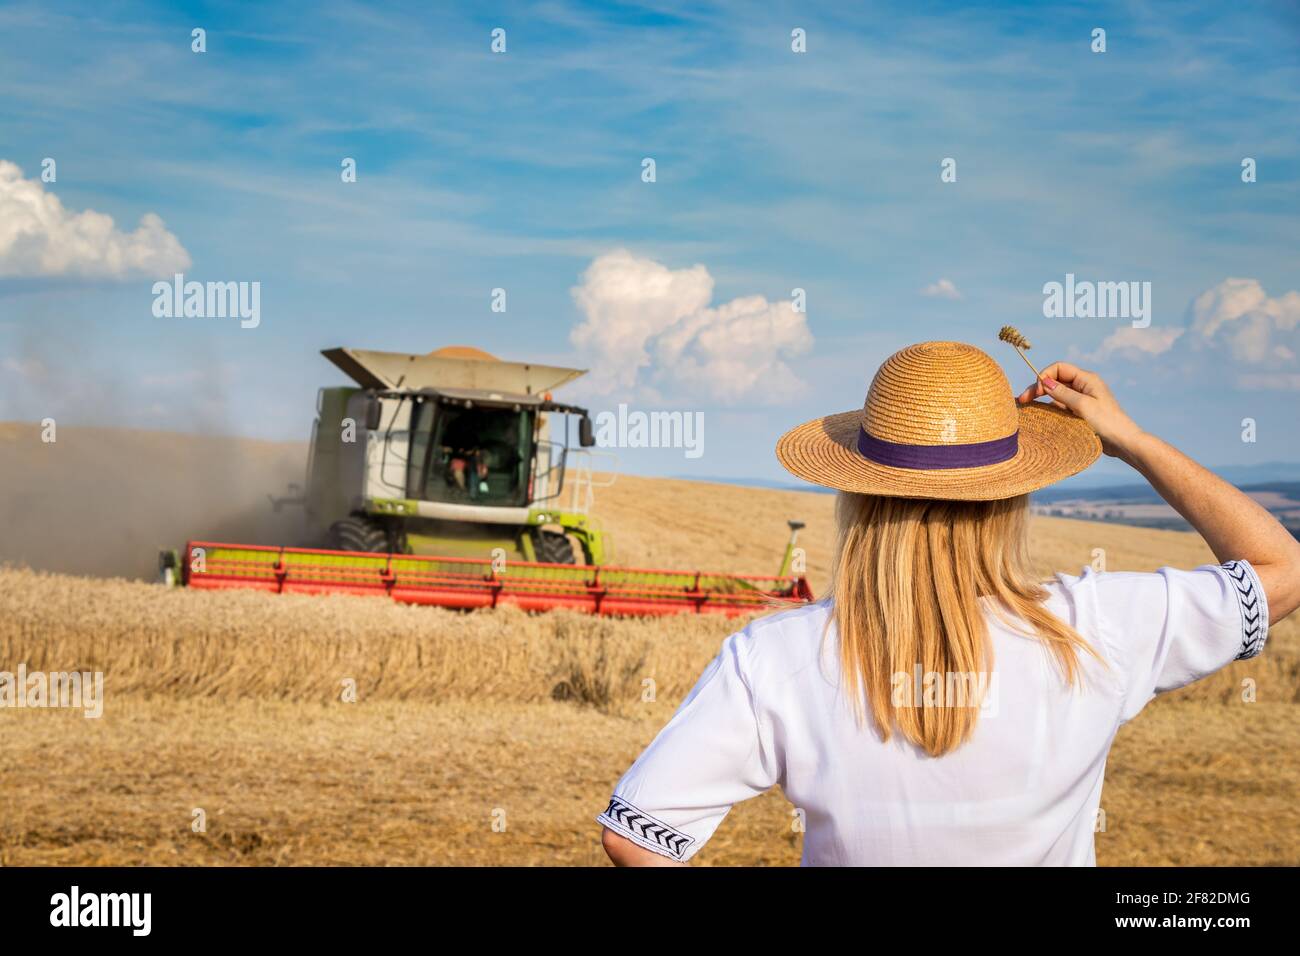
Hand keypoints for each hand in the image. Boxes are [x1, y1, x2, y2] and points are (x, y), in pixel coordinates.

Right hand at [1015, 362, 1143, 459]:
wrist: (1122, 442)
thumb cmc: (1106, 422)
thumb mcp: (1082, 406)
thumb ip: (1062, 393)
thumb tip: (1043, 381)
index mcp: (1086, 379)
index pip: (1059, 368)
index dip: (1044, 376)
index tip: (1036, 392)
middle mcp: (1083, 386)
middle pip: (1055, 380)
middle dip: (1038, 388)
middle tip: (1023, 400)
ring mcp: (1081, 399)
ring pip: (1056, 394)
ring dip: (1043, 399)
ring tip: (1030, 408)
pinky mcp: (1080, 411)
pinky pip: (1061, 406)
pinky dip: (1051, 409)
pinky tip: (1043, 416)